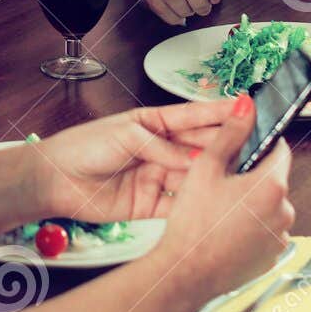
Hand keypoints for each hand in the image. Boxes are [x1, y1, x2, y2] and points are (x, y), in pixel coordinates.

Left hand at [33, 101, 240, 223]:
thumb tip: (195, 159)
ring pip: (195, 177)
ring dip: (215, 177)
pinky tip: (214, 202)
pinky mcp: (151, 204)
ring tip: (241, 175)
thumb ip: (161, 149)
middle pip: (199, 147)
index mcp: (153, 124)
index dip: (219, 112)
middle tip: (255, 143)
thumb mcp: (125, 136)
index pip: (192, 116)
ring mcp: (158, 176)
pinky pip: (179, 204)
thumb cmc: (84, 146)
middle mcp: (160, 150)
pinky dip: (196, 204)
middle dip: (226, 144)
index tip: (245, 106)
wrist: (55, 180)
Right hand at [155, 94, 294, 310]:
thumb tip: (247, 107)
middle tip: (219, 183)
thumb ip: (230, 134)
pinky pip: (264, 232)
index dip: (262, 144)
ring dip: (250, 205)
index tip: (245, 146)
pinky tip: (223, 231)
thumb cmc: (194, 224)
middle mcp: (284, 212)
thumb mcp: (205, 168)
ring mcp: (279, 237)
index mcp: (272, 185)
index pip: (280, 150)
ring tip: (218, 211)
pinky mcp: (272, 257)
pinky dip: (249, 229)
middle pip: (272, 180)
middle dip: (250, 178)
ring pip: (268, 208)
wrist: (187, 273)